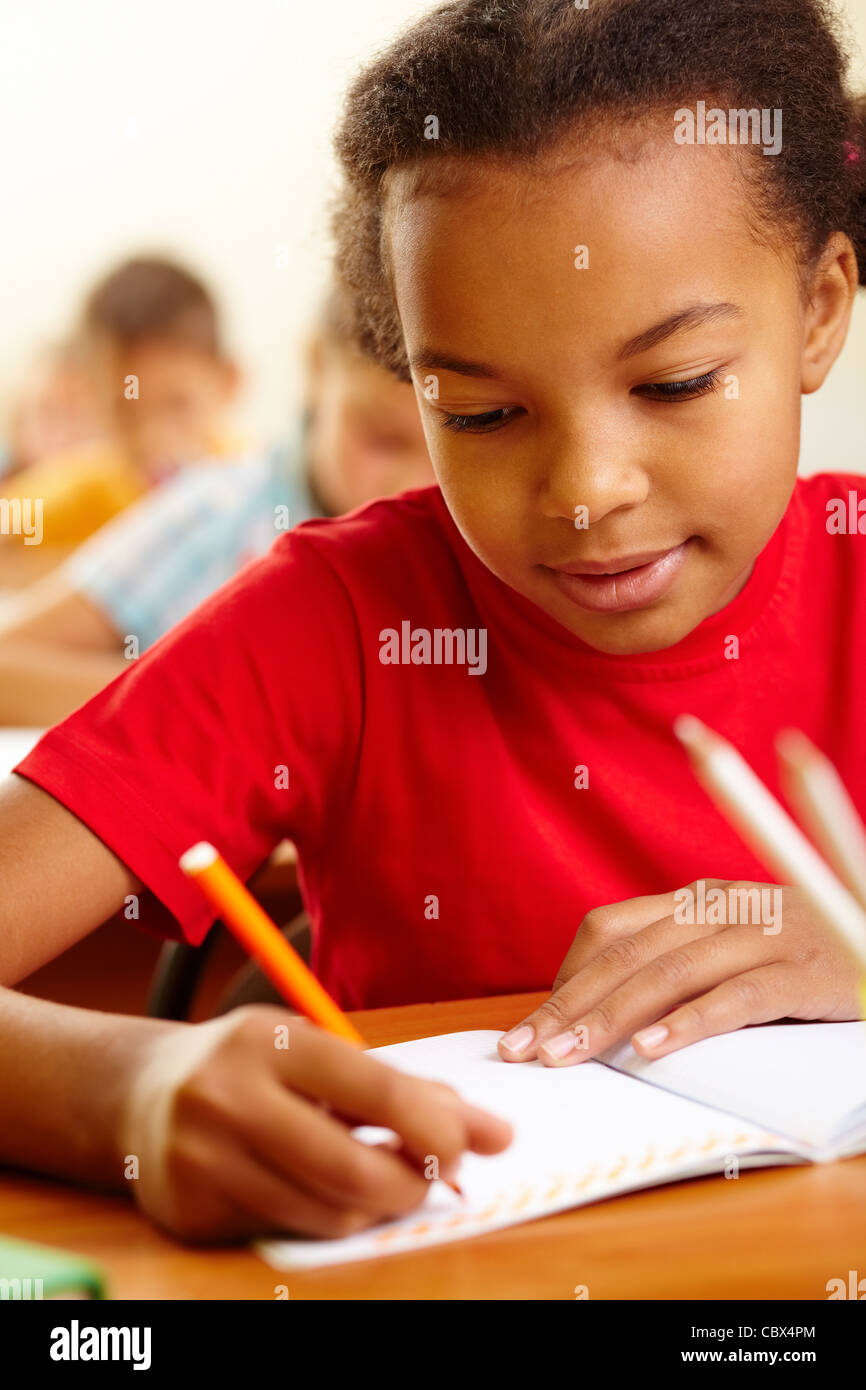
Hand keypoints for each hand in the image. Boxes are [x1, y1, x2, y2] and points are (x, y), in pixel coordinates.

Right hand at [119, 1006, 511, 1241]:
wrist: (140, 1094)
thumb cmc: (252, 1067)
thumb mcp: (318, 1054)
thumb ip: (405, 1090)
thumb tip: (497, 1135)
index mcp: (267, 1040)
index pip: (375, 1089)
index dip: (436, 1128)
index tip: (466, 1147)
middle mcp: (227, 1097)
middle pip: (353, 1171)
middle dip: (414, 1185)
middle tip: (433, 1178)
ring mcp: (203, 1158)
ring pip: (328, 1213)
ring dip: (375, 1206)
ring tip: (378, 1178)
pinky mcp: (191, 1210)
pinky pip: (289, 1231)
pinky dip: (324, 1216)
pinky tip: (318, 1188)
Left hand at [499, 881, 862, 1066]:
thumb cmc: (799, 956)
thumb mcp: (731, 948)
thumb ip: (679, 966)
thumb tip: (606, 1016)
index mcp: (696, 900)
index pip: (611, 930)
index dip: (566, 977)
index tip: (529, 1027)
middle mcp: (721, 907)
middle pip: (627, 954)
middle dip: (569, 1005)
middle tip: (526, 1051)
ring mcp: (763, 936)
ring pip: (670, 973)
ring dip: (611, 1016)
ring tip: (570, 1055)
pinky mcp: (803, 972)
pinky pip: (737, 998)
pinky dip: (689, 1022)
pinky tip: (651, 1050)